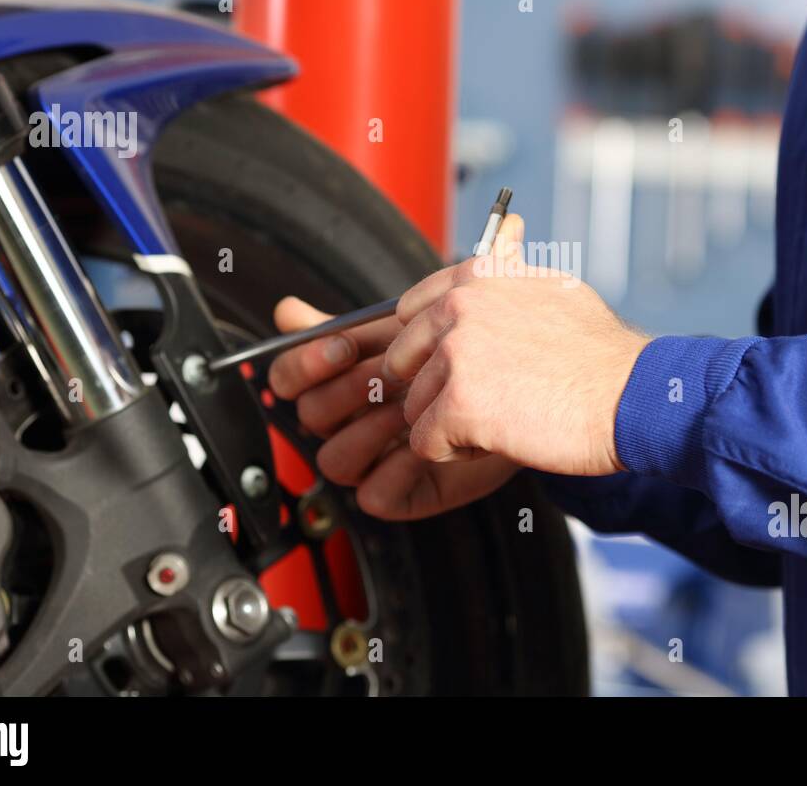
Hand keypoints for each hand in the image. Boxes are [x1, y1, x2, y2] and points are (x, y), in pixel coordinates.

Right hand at [268, 297, 519, 520]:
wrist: (520, 388)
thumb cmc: (463, 357)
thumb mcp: (414, 327)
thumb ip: (355, 319)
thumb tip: (286, 310)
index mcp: (336, 382)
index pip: (288, 379)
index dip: (304, 363)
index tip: (344, 344)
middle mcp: (347, 424)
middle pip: (309, 415)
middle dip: (348, 389)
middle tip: (390, 372)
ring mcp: (372, 461)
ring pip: (334, 459)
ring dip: (370, 429)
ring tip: (411, 404)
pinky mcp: (401, 493)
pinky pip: (374, 495)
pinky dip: (395, 470)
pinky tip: (424, 442)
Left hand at [383, 215, 649, 475]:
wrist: (634, 396)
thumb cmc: (598, 354)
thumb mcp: (551, 287)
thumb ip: (509, 270)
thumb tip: (506, 230)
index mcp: (477, 274)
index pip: (408, 311)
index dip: (431, 348)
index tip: (468, 365)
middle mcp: (459, 305)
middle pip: (404, 362)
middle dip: (437, 388)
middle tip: (493, 395)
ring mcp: (456, 353)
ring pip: (415, 407)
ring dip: (453, 423)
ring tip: (509, 414)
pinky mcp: (459, 403)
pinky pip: (426, 442)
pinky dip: (458, 453)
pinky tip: (503, 437)